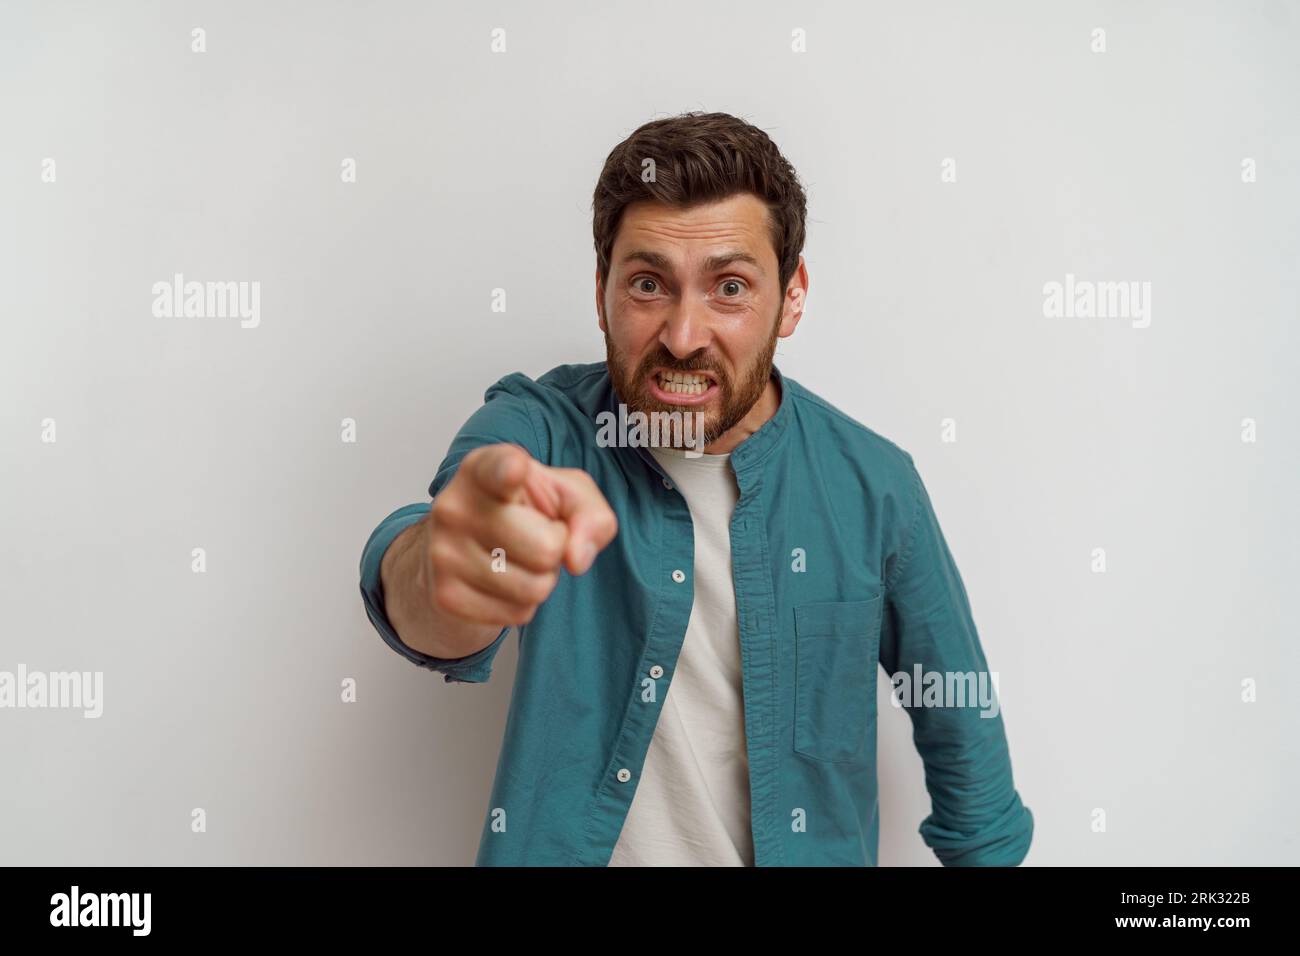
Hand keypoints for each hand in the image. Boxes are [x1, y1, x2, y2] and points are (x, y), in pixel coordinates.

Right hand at [422, 443, 617, 625]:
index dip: (511, 471)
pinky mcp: (446, 595)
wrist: (463, 549)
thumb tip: (576, 559)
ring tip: (518, 557)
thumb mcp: (565, 495)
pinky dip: (523, 603)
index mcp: (483, 468)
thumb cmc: (521, 511)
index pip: (499, 469)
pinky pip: (518, 613)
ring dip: (542, 579)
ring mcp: (444, 553)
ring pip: (535, 588)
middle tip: (536, 535)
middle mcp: (455, 507)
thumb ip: (590, 514)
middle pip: (546, 548)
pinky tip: (504, 578)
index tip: (515, 470)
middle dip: (556, 549)